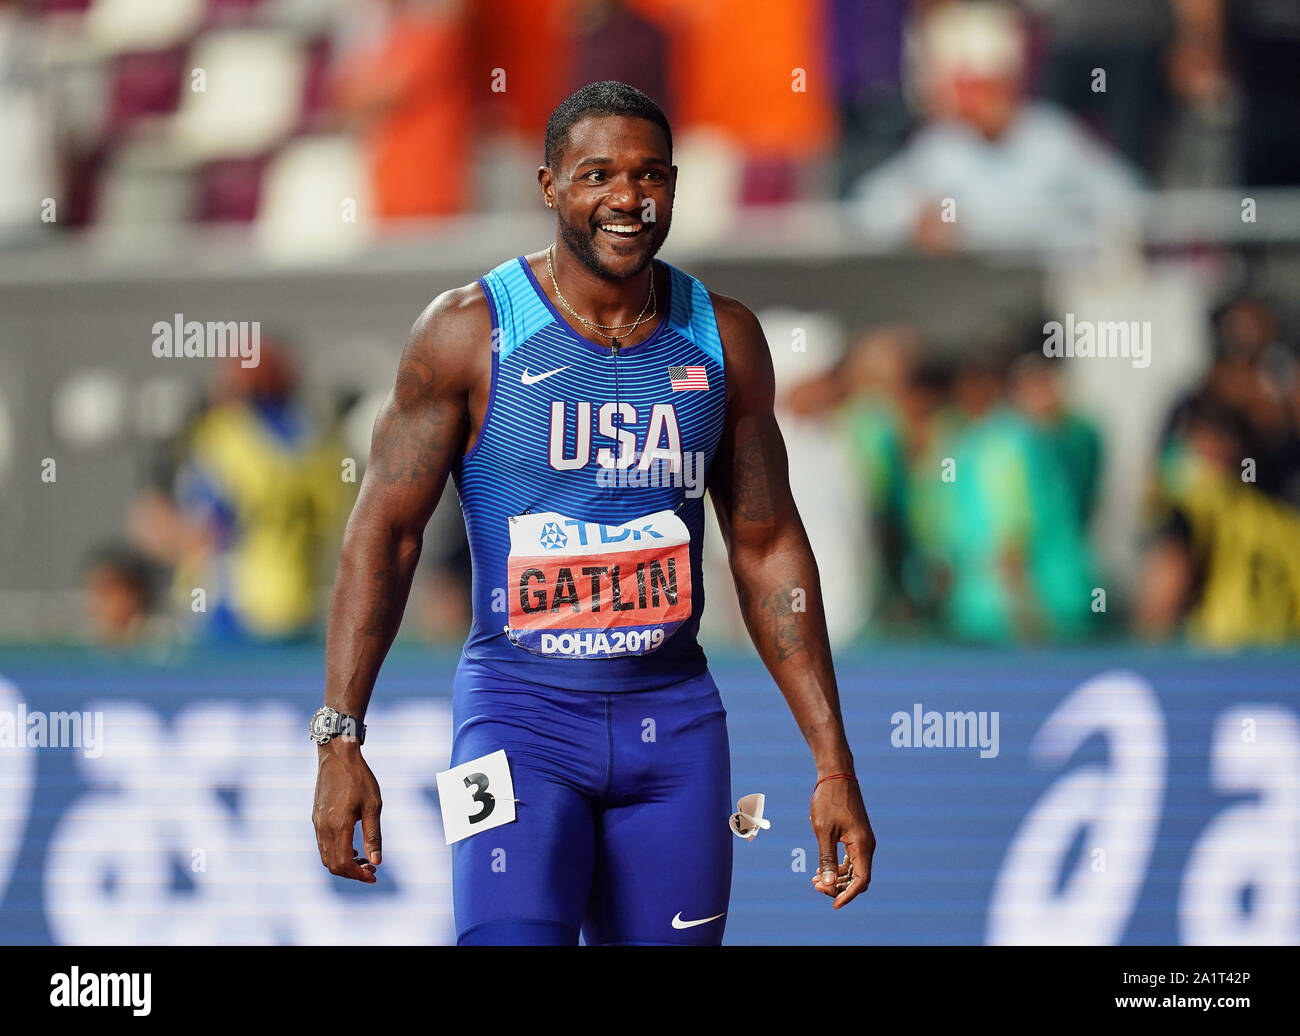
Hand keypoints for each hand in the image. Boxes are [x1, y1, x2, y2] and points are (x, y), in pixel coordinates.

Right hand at [313, 739, 382, 882]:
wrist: (337, 755)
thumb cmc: (359, 778)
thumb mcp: (373, 805)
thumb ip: (373, 835)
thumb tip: (377, 861)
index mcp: (338, 826)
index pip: (344, 863)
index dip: (358, 875)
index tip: (373, 875)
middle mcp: (323, 828)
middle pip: (333, 864)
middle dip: (352, 872)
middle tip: (371, 870)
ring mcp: (317, 823)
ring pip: (326, 856)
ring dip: (344, 863)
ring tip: (364, 859)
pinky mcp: (316, 817)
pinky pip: (323, 844)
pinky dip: (337, 852)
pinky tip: (352, 846)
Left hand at [809, 777, 874, 908]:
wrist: (836, 776)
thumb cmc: (828, 801)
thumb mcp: (823, 831)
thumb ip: (826, 859)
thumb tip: (828, 885)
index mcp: (862, 845)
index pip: (861, 880)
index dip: (848, 896)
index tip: (833, 905)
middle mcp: (866, 845)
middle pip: (858, 879)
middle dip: (839, 888)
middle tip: (815, 886)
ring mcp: (862, 840)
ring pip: (853, 870)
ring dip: (836, 879)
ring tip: (814, 881)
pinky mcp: (855, 836)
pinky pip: (850, 859)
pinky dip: (837, 867)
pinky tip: (820, 870)